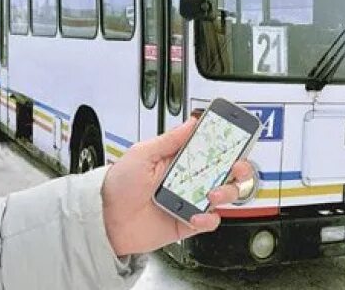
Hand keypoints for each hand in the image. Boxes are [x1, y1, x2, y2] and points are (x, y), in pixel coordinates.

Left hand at [101, 117, 252, 256]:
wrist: (106, 219)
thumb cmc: (118, 185)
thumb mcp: (142, 154)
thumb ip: (168, 140)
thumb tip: (191, 123)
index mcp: (178, 158)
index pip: (209, 147)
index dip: (226, 142)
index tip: (235, 138)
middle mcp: (187, 178)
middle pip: (225, 170)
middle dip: (237, 167)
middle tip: (234, 167)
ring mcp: (189, 200)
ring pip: (223, 194)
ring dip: (225, 192)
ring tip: (210, 194)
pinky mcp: (188, 222)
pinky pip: (210, 221)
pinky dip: (208, 219)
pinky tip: (196, 215)